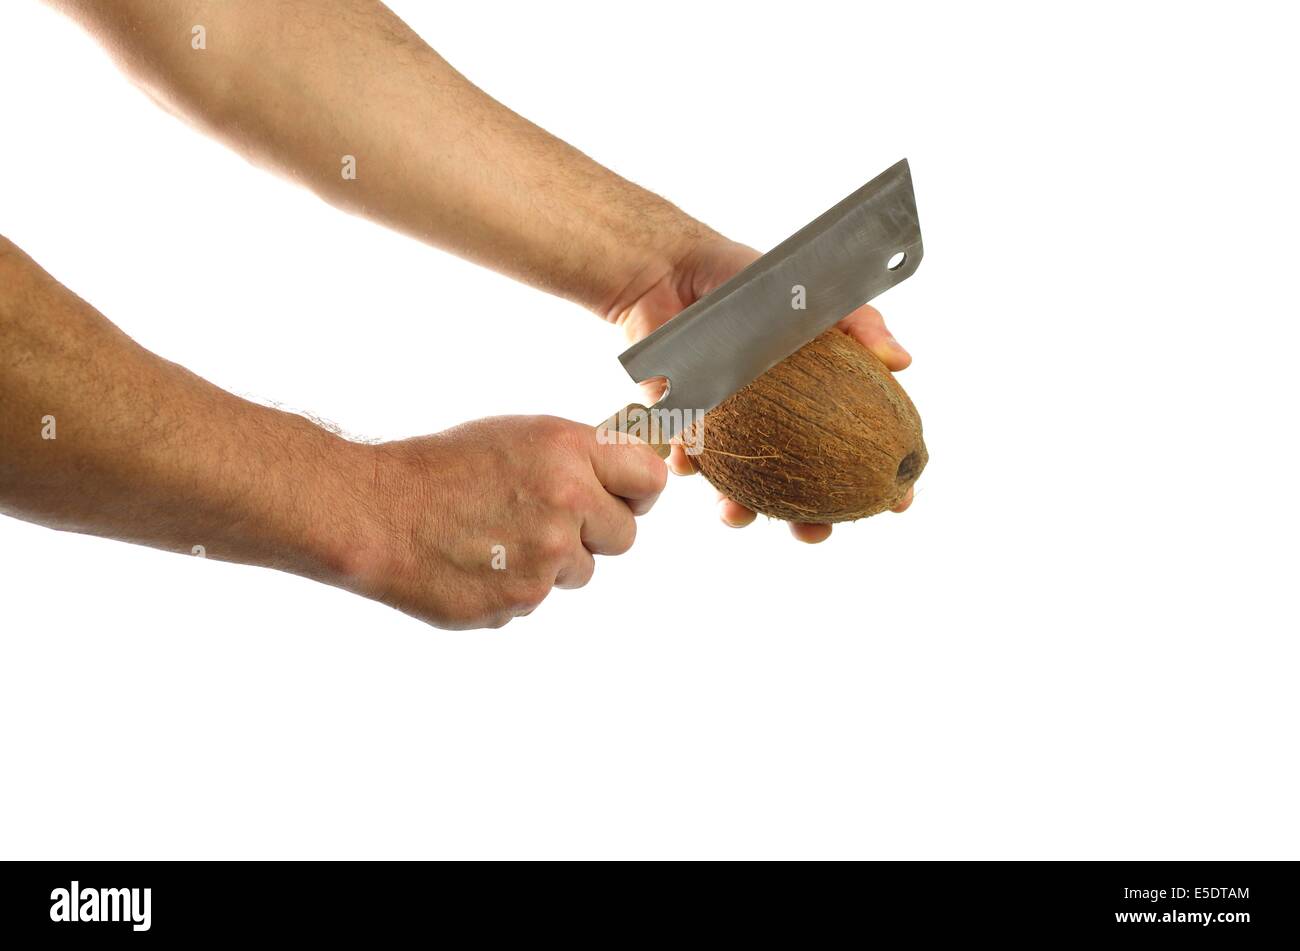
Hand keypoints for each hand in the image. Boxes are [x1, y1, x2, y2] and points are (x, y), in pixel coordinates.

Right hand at [346, 416, 665, 628]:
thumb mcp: (516, 437)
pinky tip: (476, 562)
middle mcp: (566, 502)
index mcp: (567, 451)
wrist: (374, 512)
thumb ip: (575, 458)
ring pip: (580, 572)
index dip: (637, 491)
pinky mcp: (519, 600)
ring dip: (551, 563)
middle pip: (624, 535)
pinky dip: (512, 587)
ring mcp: (544, 557)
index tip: (623, 497)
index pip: (649, 478)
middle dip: (594, 532)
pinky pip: (538, 599)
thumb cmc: (439, 469)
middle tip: (546, 520)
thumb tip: (626, 480)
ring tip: (497, 538)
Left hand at [614, 236, 915, 542]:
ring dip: (741, 511)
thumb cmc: (752, 284)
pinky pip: (686, 459)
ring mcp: (730, 431)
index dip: (881, 482)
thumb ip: (858, 325)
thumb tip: (902, 360)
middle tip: (814, 533)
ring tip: (738, 514)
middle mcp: (774, 426)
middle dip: (810, 522)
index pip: (857, 450)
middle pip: (801, 491)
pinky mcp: (681, 425)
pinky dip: (687, 465)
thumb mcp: (812, 299)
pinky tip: (687, 462)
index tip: (899, 502)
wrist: (679, 269)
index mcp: (814, 403)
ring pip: (741, 489)